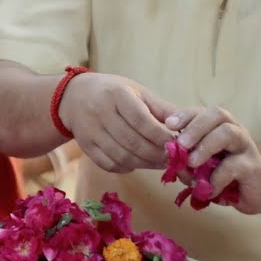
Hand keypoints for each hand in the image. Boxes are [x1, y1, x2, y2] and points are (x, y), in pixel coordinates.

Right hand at [61, 73, 176, 173]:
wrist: (74, 97)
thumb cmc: (113, 92)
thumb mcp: (137, 92)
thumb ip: (161, 109)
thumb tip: (187, 125)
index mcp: (117, 95)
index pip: (141, 120)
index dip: (160, 137)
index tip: (176, 145)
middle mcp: (100, 112)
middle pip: (132, 141)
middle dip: (156, 154)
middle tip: (172, 160)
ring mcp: (90, 131)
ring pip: (121, 156)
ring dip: (144, 164)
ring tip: (160, 164)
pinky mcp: (85, 146)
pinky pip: (108, 164)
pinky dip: (127, 167)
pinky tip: (138, 164)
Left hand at [165, 106, 260, 214]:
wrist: (256, 194)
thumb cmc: (224, 177)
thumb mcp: (201, 169)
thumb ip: (186, 162)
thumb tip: (171, 158)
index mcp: (220, 127)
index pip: (203, 111)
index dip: (185, 115)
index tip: (169, 124)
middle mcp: (235, 131)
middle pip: (218, 114)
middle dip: (196, 126)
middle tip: (181, 144)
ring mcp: (246, 147)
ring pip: (228, 133)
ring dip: (206, 146)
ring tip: (192, 163)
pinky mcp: (253, 167)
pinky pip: (233, 166)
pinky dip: (216, 179)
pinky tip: (208, 190)